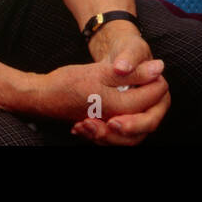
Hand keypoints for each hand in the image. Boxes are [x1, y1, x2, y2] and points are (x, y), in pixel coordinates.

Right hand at [35, 57, 169, 145]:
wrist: (41, 96)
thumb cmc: (68, 82)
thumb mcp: (101, 71)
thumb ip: (133, 73)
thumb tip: (160, 68)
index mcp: (116, 105)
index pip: (149, 99)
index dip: (156, 85)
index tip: (155, 71)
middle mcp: (113, 120)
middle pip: (145, 123)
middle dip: (150, 102)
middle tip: (148, 86)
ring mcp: (106, 127)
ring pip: (131, 132)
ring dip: (136, 117)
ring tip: (134, 93)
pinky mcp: (100, 128)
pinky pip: (117, 133)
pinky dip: (121, 123)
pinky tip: (119, 110)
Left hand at [74, 21, 169, 144]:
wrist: (116, 56)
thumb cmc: (127, 51)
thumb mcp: (130, 50)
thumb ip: (129, 59)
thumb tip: (123, 68)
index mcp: (160, 97)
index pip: (150, 119)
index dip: (133, 123)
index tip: (112, 120)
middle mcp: (150, 112)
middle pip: (136, 136)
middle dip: (114, 136)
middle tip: (93, 127)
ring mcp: (136, 119)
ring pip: (122, 140)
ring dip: (102, 137)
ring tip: (82, 126)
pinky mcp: (121, 122)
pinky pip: (111, 137)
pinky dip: (95, 135)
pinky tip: (78, 127)